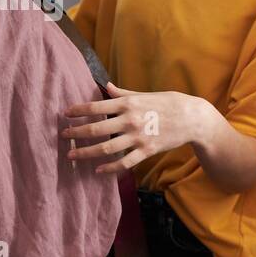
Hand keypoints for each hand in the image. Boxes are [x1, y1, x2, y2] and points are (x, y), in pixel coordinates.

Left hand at [62, 81, 207, 174]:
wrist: (192, 119)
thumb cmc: (169, 103)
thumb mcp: (146, 94)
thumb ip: (123, 93)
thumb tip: (105, 86)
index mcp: (128, 103)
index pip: (96, 107)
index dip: (77, 111)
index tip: (65, 114)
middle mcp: (130, 120)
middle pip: (95, 129)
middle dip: (76, 133)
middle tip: (63, 136)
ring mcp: (138, 137)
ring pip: (106, 148)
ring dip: (85, 153)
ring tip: (72, 155)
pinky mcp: (146, 151)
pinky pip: (124, 162)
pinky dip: (109, 168)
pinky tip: (98, 170)